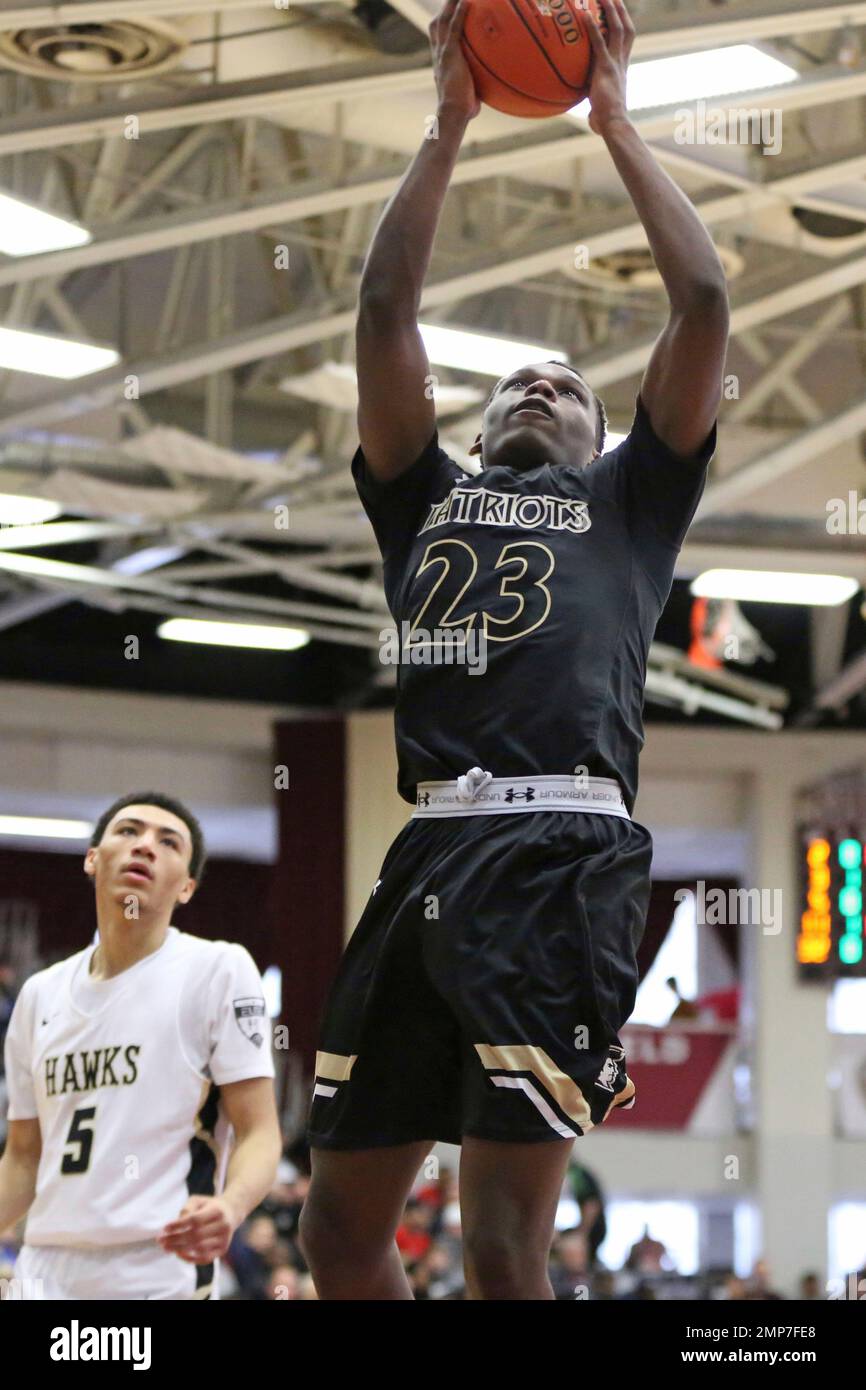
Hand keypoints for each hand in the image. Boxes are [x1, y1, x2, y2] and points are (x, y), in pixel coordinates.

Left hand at [157, 1195, 236, 1263]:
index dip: (179, 1225)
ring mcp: (224, 1239)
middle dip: (175, 1239)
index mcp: (217, 1210)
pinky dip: (190, 1258)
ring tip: (166, 1248)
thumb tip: (177, 1225)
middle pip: (196, 1236)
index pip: (195, 1220)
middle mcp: (223, 1226)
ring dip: (180, 1250)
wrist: (231, 1213)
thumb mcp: (199, 1200)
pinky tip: (178, 1253)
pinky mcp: (222, 1250)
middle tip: (161, 1241)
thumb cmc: (210, 1206)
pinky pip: (205, 1258)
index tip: (164, 1228)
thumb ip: (187, 1208)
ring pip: (199, 1249)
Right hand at [429, 0, 480, 121]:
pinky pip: (454, 27)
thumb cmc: (462, 110)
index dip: (443, 24)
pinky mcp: (449, 54)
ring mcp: (442, 52)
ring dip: (450, 3)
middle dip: (444, 8)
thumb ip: (475, 86)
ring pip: (444, 20)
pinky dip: (459, 12)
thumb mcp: (468, 94)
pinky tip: (466, 0)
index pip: (439, 38)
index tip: (449, 13)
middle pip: (438, 23)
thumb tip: (488, 90)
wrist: (453, 113)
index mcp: (441, 62)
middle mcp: (438, 54)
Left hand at [585, 0, 634, 135]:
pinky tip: (584, 14)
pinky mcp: (605, 67)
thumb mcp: (601, 105)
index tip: (617, 10)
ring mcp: (615, 63)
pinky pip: (598, 42)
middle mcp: (622, 61)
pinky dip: (592, 27)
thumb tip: (590, 114)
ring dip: (610, 10)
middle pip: (625, 28)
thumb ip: (596, 103)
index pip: (627, 39)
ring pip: (617, 29)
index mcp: (622, 67)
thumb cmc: (606, 120)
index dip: (624, 22)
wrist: (614, 123)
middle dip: (620, 10)